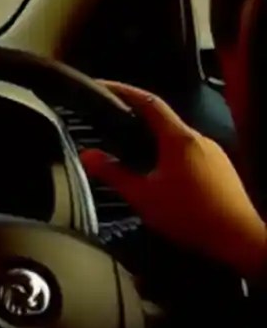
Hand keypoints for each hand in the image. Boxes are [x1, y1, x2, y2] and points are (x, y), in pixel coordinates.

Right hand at [81, 80, 266, 278]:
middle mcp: (200, 141)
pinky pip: (192, 156)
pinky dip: (173, 160)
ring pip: (178, 141)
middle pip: (163, 121)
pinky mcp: (223, 171)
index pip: (148, 102)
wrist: (239, 240)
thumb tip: (89, 157)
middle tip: (114, 128)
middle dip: (138, 124)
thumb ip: (113, 174)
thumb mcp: (142, 196)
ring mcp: (215, 155)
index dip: (123, 91)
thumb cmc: (192, 216)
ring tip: (136, 160)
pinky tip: (164, 181)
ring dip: (156, 146)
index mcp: (179, 139)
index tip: (105, 87)